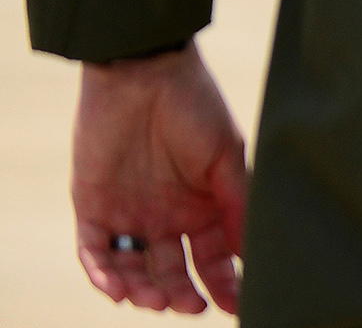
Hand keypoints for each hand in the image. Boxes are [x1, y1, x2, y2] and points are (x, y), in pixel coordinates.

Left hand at [72, 44, 247, 313]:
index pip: (213, 259)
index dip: (224, 284)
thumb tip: (251, 255)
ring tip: (156, 301)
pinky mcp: (92, 207)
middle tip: (191, 306)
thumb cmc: (196, 107)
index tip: (234, 306)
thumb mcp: (226, 157)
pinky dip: (103, 274)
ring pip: (133, 270)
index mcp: (203, 206)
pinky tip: (119, 289)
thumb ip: (237, 205)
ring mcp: (129, 214)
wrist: (143, 73)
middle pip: (173, 272)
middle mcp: (167, 216)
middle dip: (182, 294)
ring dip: (144, 292)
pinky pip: (94, 252)